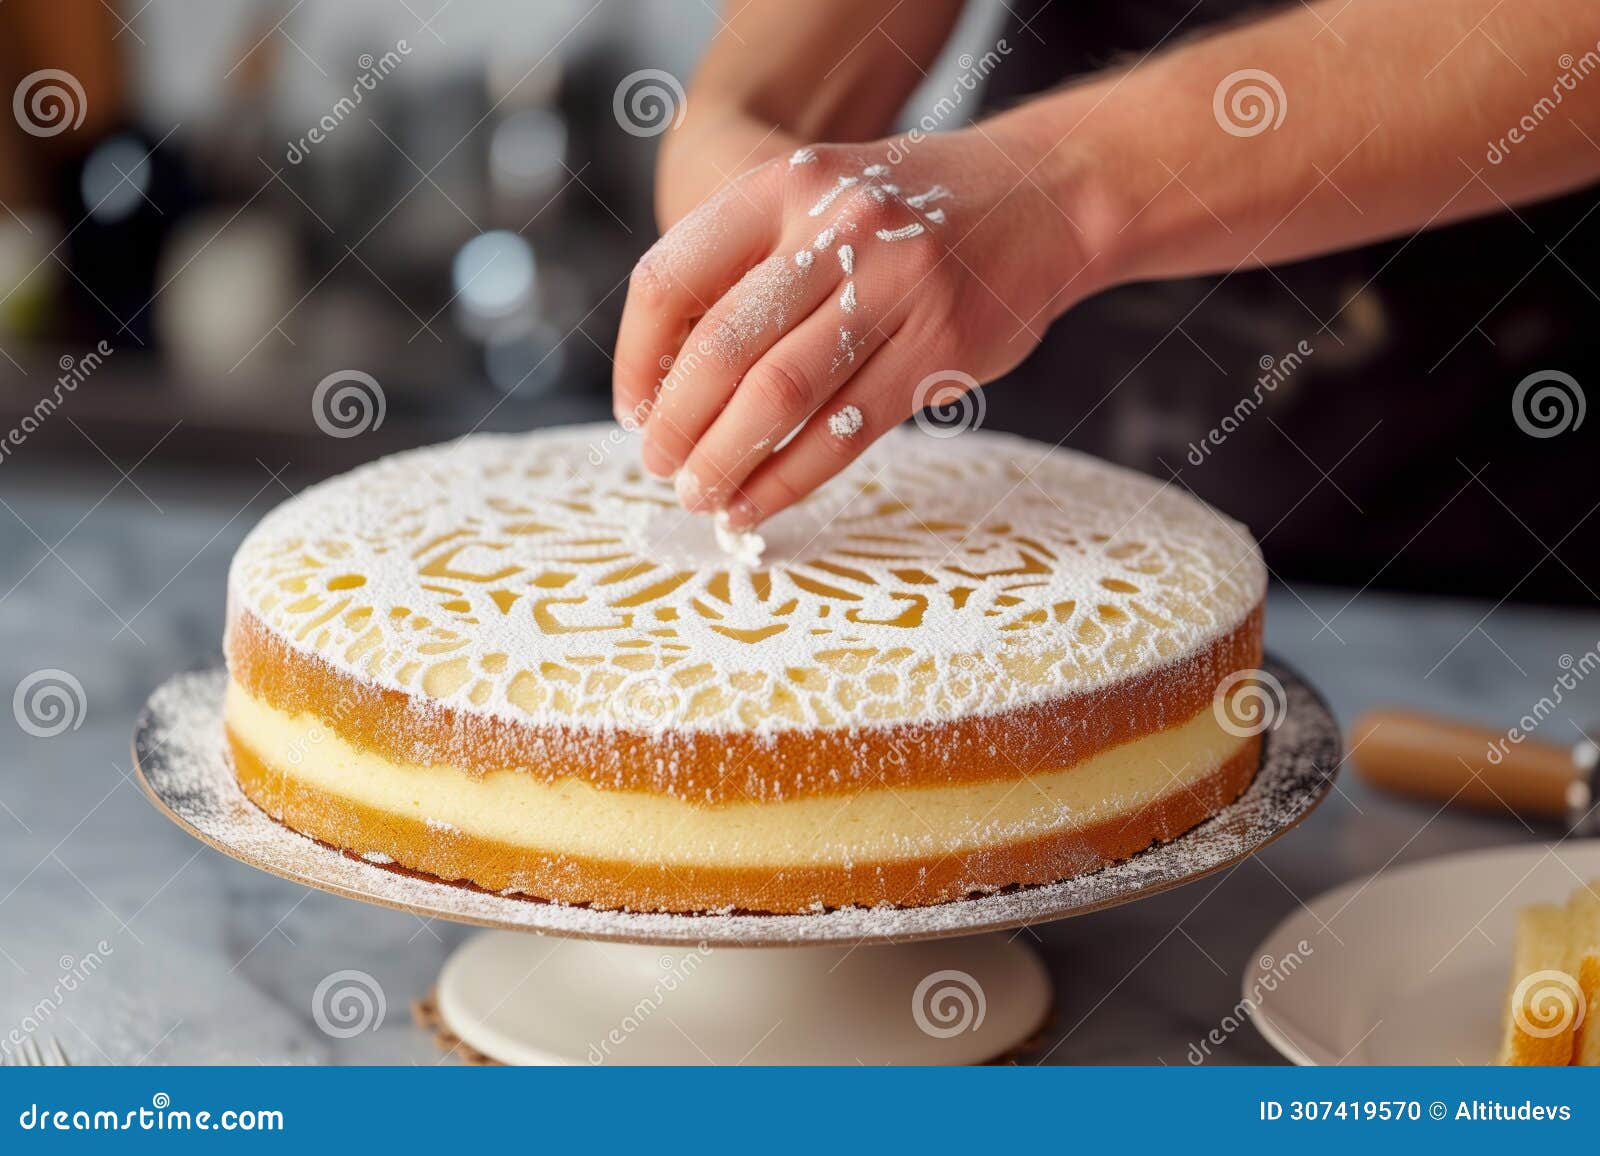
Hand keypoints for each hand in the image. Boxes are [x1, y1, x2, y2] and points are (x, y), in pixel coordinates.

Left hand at [612, 125, 1100, 528]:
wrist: (1040, 194)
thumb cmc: (905, 213)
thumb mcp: (818, 197)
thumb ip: (749, 267)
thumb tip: (666, 384)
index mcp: (784, 184)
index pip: (672, 278)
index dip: (636, 358)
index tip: (633, 409)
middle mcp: (837, 228)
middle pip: (723, 348)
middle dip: (678, 425)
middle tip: (660, 467)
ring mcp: (896, 287)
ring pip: (781, 396)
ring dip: (727, 461)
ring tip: (702, 495)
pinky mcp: (941, 348)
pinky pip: (846, 431)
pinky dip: (790, 478)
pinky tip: (758, 501)